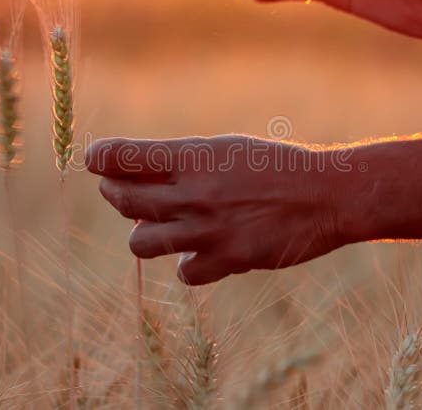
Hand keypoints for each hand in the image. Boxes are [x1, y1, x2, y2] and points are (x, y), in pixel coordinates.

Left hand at [86, 135, 360, 284]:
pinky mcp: (228, 260)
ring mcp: (209, 230)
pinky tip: (198, 251)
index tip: (93, 159)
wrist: (328, 194)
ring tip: (155, 223)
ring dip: (142, 233)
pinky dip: (186, 264)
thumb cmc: (276, 165)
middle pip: (125, 199)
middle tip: (115, 188)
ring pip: (141, 242)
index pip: (124, 156)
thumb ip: (183, 163)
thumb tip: (134, 175)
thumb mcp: (227, 149)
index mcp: (195, 156)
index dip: (101, 157)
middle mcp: (195, 193)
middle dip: (113, 192)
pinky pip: (184, 272)